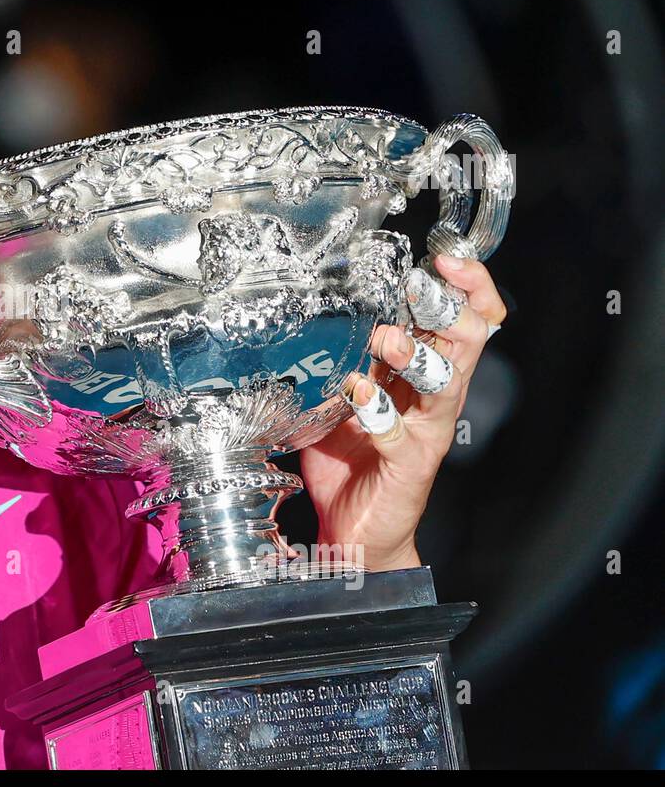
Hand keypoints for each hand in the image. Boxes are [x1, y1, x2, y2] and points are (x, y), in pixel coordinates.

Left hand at [299, 254, 507, 571]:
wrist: (355, 530)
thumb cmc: (353, 459)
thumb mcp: (346, 394)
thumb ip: (344, 356)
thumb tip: (318, 311)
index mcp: (425, 373)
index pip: (465, 319)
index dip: (466, 286)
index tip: (444, 255)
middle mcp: (435, 398)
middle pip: (468, 341)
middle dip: (448, 306)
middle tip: (421, 284)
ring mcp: (426, 431)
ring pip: (444, 382)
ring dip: (416, 354)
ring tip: (388, 337)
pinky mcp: (409, 465)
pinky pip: (399, 434)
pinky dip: (378, 411)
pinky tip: (357, 392)